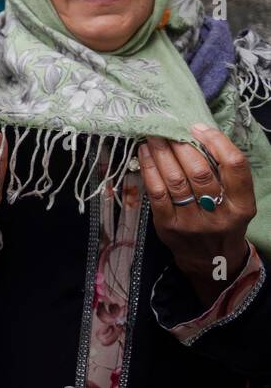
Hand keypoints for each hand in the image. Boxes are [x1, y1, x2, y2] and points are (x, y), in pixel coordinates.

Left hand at [138, 124, 255, 302]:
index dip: (216, 142)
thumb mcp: (236, 202)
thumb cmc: (222, 221)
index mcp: (242, 205)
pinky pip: (156, 192)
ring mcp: (192, 222)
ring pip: (175, 179)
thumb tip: (198, 135)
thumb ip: (225, 175)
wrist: (209, 260)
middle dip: (181, 145)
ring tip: (154, 136)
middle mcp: (219, 214)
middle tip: (168, 128)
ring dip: (162, 153)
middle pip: (200, 171)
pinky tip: (145, 153)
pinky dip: (149, 169)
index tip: (198, 127)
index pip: (234, 166)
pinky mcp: (168, 226)